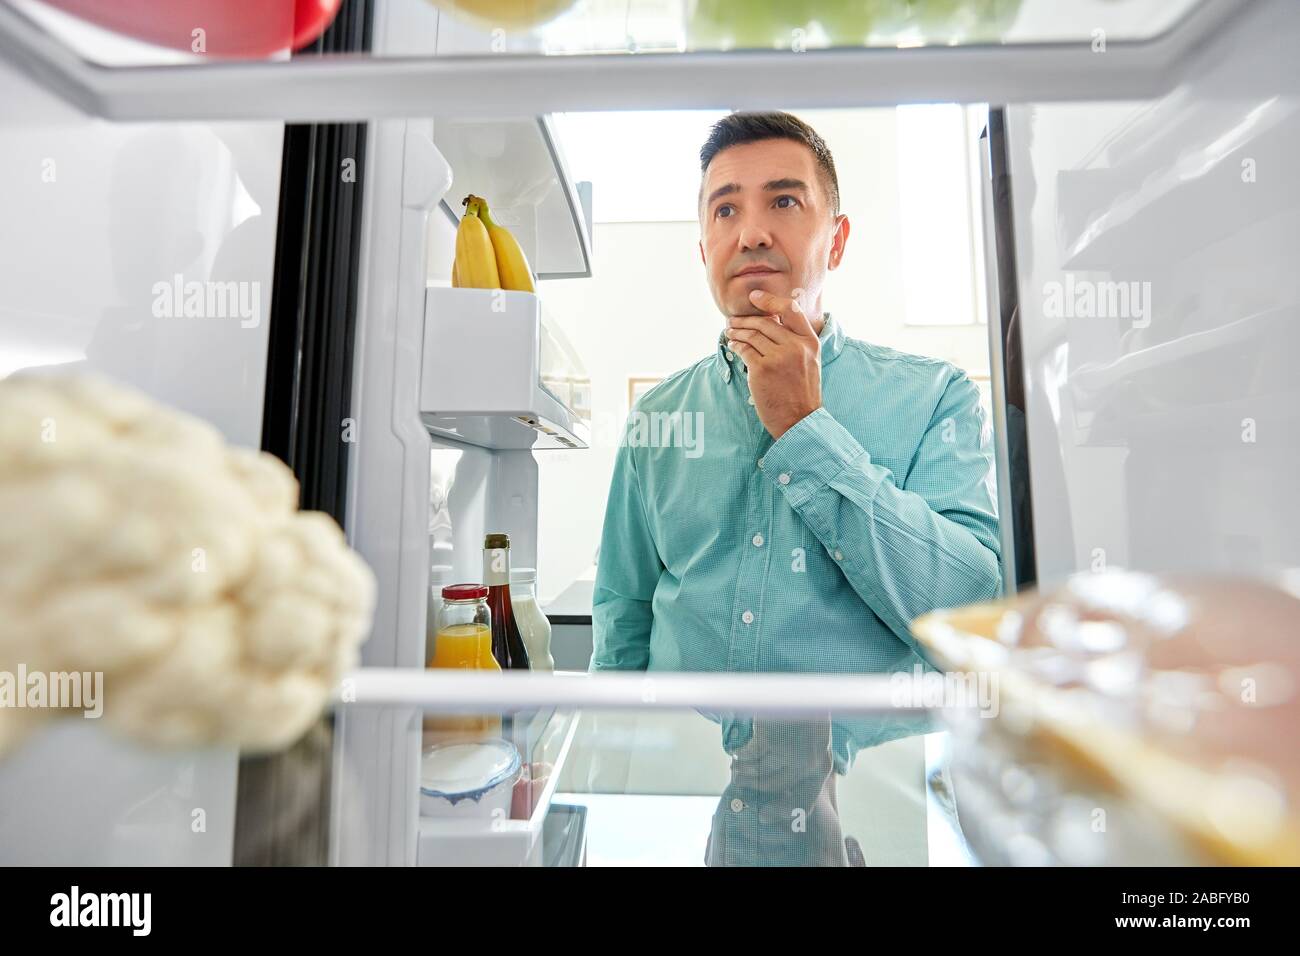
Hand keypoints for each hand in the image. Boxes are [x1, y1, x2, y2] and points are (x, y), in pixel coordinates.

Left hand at [725, 288, 822, 439]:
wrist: (800, 421)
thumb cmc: (802, 394)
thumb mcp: (809, 362)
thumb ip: (796, 342)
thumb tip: (773, 321)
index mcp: (810, 342)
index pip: (790, 309)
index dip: (770, 300)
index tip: (755, 296)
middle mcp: (796, 346)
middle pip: (765, 322)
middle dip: (745, 320)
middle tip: (733, 320)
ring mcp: (778, 357)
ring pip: (752, 335)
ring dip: (737, 332)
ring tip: (729, 332)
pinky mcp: (762, 369)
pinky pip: (743, 350)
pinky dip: (735, 346)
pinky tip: (732, 345)